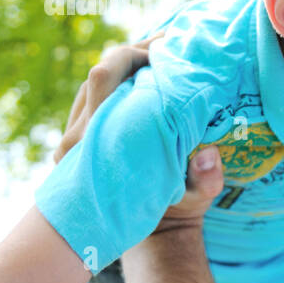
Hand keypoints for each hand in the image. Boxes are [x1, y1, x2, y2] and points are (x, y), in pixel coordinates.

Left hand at [55, 31, 224, 232]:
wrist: (126, 235)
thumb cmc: (166, 216)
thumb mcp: (191, 201)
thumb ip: (205, 180)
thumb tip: (212, 154)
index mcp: (101, 143)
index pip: (105, 76)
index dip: (136, 54)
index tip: (169, 50)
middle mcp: (78, 136)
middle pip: (99, 71)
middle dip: (134, 52)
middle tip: (168, 47)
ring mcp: (72, 136)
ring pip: (93, 81)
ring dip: (126, 65)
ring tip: (160, 58)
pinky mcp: (74, 137)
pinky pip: (91, 96)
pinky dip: (118, 82)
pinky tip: (145, 79)